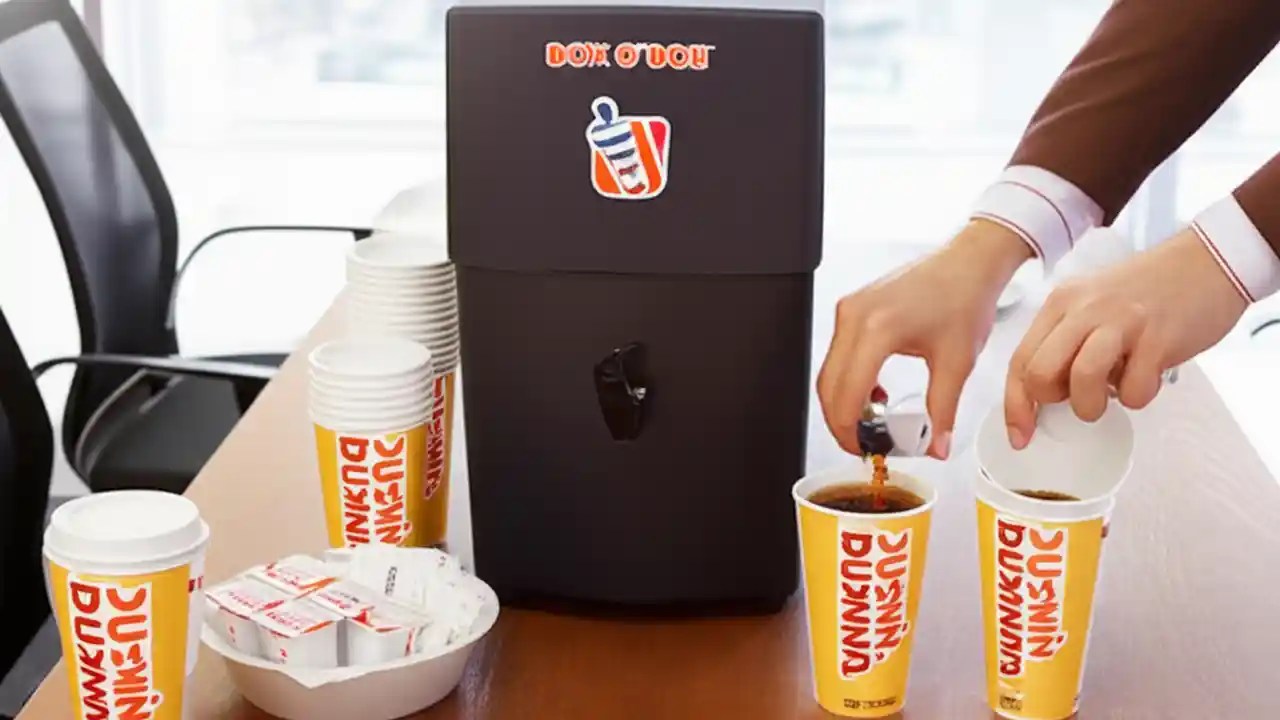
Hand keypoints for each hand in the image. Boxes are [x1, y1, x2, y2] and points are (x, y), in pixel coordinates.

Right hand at [818, 220, 1032, 458]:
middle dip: (840, 421)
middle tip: (862, 443)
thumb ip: (943, 410)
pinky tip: (874, 393)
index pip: (846, 395)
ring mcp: (849, 310)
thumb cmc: (964, 298)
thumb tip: (937, 447)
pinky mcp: (852, 307)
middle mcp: (854, 317)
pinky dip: (847, 379)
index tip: (862, 449)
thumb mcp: (957, 363)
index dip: (848, 430)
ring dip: (842, 400)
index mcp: (877, 330)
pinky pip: (837, 353)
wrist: (968, 263)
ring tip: (871, 422)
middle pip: (828, 385)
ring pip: (828, 370)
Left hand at [1004, 228, 1246, 447]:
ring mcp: (1120, 322)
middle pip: (1040, 374)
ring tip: (1113, 394)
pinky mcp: (1158, 337)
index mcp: (1060, 304)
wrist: (1206, 261)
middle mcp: (1083, 310)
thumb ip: (1065, 340)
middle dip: (1055, 401)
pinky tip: (1148, 376)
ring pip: (1081, 380)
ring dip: (1092, 404)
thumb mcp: (1091, 305)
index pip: (1020, 362)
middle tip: (1081, 395)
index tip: (1021, 436)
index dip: (1015, 406)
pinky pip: (1134, 389)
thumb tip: (1047, 392)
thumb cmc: (1147, 292)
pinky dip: (1138, 397)